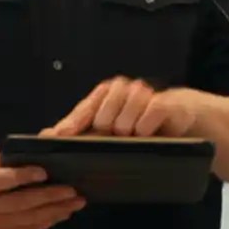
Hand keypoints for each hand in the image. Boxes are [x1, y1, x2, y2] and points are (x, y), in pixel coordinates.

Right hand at [0, 136, 85, 228]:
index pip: (0, 181)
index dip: (22, 176)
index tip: (44, 171)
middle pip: (20, 203)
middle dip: (48, 196)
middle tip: (71, 189)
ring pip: (29, 218)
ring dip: (55, 211)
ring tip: (76, 201)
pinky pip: (30, 228)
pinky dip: (50, 220)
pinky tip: (65, 210)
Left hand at [42, 78, 201, 137]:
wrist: (181, 116)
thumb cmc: (140, 123)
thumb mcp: (110, 129)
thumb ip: (80, 131)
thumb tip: (46, 136)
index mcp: (104, 94)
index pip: (83, 110)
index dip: (71, 125)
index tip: (58, 138)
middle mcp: (120, 90)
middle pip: (102, 115)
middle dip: (105, 131)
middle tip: (113, 137)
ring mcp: (142, 94)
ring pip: (124, 116)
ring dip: (126, 129)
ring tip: (132, 135)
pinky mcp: (164, 102)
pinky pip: (150, 114)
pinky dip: (145, 127)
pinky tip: (146, 133)